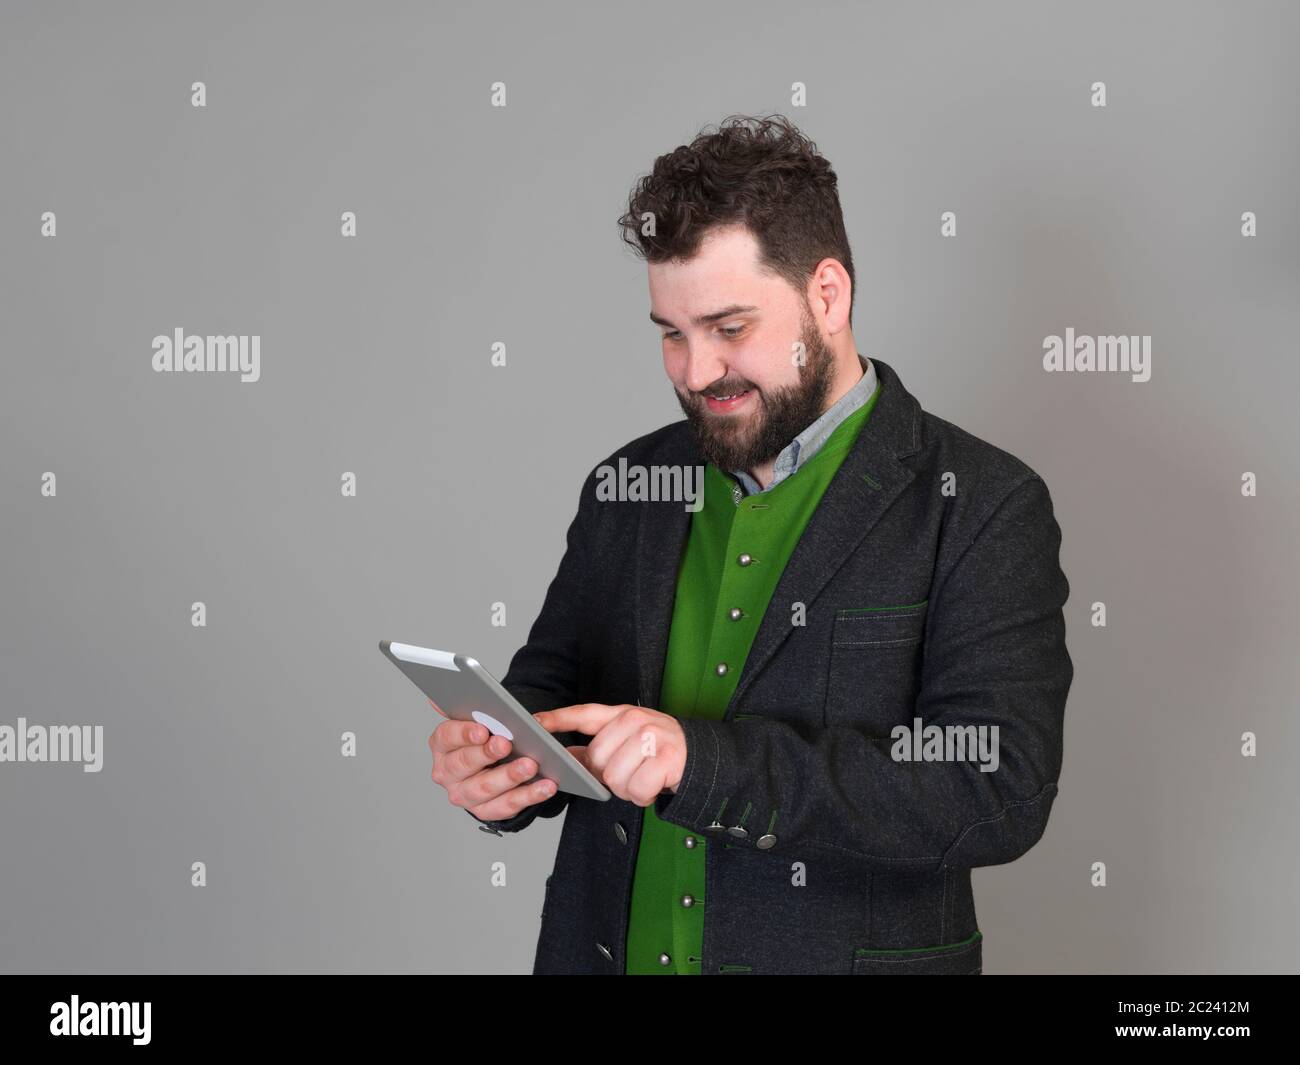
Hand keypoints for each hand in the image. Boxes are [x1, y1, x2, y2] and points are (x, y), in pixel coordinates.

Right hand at [427, 703, 557, 821]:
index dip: (463, 733)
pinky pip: (507, 806)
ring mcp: (465, 794)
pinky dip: (529, 796)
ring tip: (532, 764)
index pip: (446, 737)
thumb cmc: (487, 736)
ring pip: (485, 788)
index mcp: (441, 745)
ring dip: (510, 776)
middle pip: (463, 764)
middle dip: (486, 754)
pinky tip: (546, 785)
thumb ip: (464, 707)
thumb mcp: (476, 718)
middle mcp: (447, 772)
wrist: (497, 764)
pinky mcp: (485, 811)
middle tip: (507, 744)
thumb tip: (439, 697)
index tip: (482, 729)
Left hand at [534, 703, 685, 807]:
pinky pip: (638, 788)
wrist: (703, 759)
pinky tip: (655, 785)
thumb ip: (599, 747)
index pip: (584, 714)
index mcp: (622, 714)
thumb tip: (567, 756)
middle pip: (597, 759)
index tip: (534, 724)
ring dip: (628, 788)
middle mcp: (636, 720)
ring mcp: (652, 737)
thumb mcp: (629, 742)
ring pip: (615, 777)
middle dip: (609, 777)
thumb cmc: (660, 753)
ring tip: (643, 779)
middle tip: (630, 773)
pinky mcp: (668, 757)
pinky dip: (644, 795)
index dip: (557, 719)